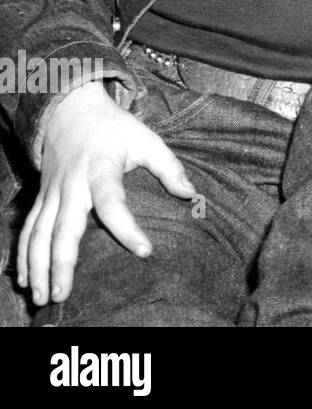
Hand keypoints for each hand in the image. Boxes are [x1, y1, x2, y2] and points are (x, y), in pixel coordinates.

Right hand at [17, 81, 195, 305]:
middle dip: (61, 263)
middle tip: (63, 294)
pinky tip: (27, 280)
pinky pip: (28, 230)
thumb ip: (169, 167)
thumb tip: (190, 193)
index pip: (113, 203)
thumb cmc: (114, 128)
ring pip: (38, 235)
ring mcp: (52, 194)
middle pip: (64, 228)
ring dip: (38, 267)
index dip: (127, 228)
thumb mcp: (146, 139)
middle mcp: (71, 185)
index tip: (144, 250)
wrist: (71, 110)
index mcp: (100, 169)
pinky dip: (23, 256)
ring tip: (42, 297)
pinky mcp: (41, 198)